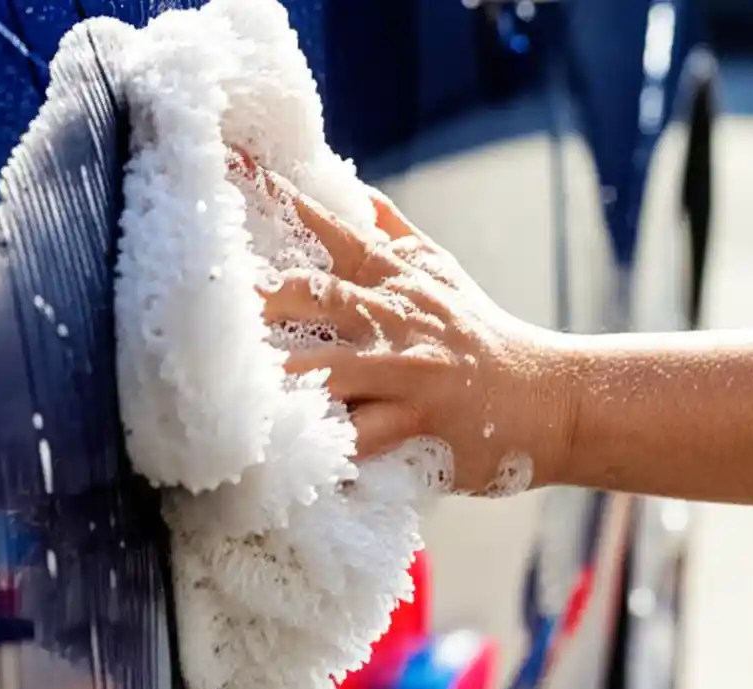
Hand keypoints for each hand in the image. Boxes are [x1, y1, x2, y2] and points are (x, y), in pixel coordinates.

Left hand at [250, 162, 577, 495]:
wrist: (548, 396)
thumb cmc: (482, 334)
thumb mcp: (441, 270)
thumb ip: (391, 230)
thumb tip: (351, 185)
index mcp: (395, 277)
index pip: (330, 228)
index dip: (280, 199)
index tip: (229, 171)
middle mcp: (396, 316)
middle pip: (317, 295)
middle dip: (260, 296)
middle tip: (204, 298)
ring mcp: (408, 370)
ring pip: (333, 368)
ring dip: (282, 373)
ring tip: (228, 382)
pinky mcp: (420, 422)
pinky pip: (365, 437)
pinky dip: (328, 446)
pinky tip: (288, 453)